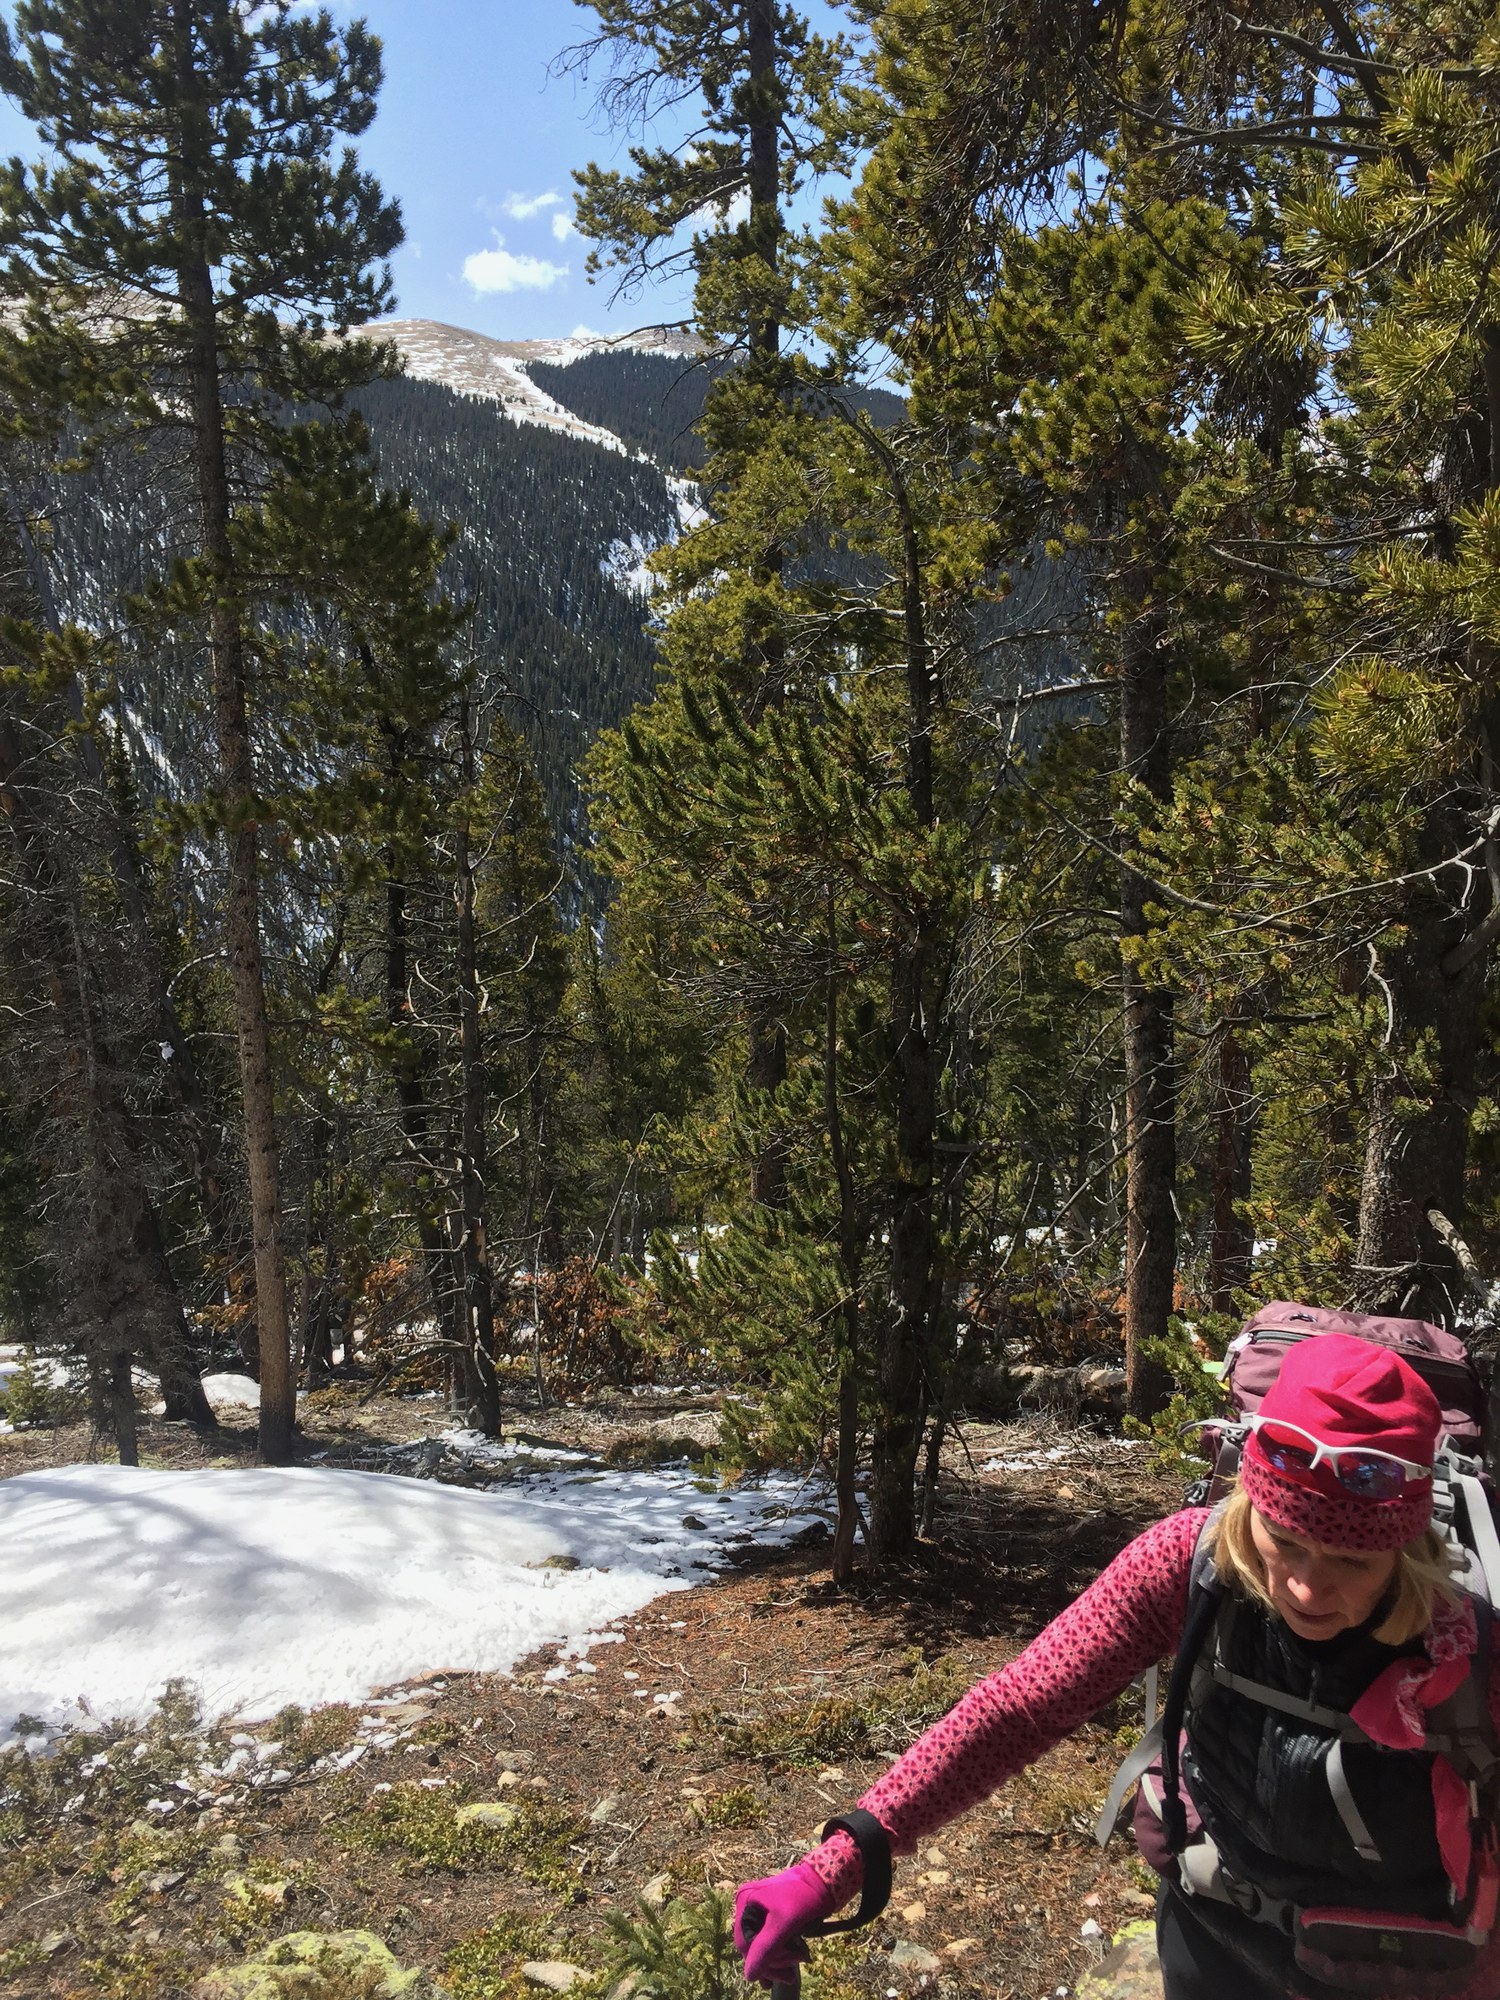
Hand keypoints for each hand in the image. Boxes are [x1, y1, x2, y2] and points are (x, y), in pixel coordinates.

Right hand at [734, 1861, 834, 1986]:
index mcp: (745, 1902)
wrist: (823, 1878)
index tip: (783, 1973)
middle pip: (752, 1946)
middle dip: (772, 1963)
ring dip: (777, 1961)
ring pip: (761, 1945)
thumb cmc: (803, 1896)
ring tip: (793, 1969)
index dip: (761, 1963)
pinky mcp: (770, 1915)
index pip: (744, 1945)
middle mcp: (747, 1906)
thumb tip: (749, 1976)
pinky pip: (769, 1939)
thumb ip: (765, 1948)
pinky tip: (791, 1960)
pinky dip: (779, 1952)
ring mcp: (758, 1910)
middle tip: (790, 1976)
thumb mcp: (784, 1923)